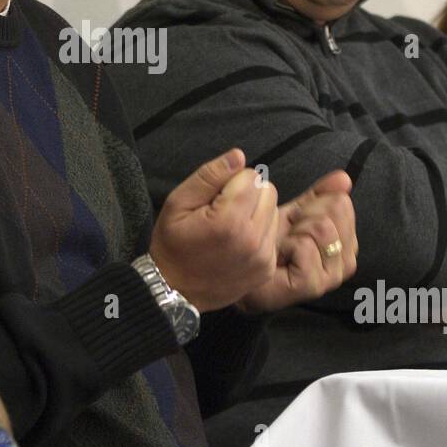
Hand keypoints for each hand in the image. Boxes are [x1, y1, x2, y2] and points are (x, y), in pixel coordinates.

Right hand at [149, 148, 278, 311]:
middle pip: (268, 191)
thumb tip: (239, 156)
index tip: (213, 199)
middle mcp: (252, 240)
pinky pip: (272, 234)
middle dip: (248, 193)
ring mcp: (263, 257)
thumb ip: (209, 175)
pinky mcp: (267, 269)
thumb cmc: (172, 243)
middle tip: (222, 210)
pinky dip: (259, 232)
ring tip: (230, 227)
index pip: (251, 176)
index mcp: (229, 221)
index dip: (230, 181)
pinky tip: (237, 243)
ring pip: (274, 211)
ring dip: (256, 212)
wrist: (173, 291)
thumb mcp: (178, 202)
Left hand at [237, 170, 357, 312]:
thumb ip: (320, 196)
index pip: (342, 203)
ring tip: (284, 246)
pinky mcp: (312, 286)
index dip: (313, 206)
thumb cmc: (269, 243)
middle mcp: (346, 262)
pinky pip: (305, 245)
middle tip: (289, 234)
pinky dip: (287, 246)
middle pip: (336, 211)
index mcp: (346, 244)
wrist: (243, 266)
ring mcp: (331, 277)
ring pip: (323, 227)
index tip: (297, 221)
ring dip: (295, 231)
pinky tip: (279, 258)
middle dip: (305, 216)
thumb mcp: (295, 213)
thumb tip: (344, 178)